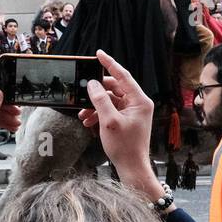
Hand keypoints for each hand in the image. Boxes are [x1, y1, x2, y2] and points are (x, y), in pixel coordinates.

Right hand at [77, 50, 159, 200]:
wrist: (132, 168)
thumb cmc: (125, 147)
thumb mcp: (109, 121)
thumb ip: (100, 100)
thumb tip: (92, 84)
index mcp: (139, 101)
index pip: (123, 76)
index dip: (109, 64)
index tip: (98, 53)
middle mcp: (138, 104)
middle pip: (114, 88)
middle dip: (96, 92)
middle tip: (82, 92)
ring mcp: (132, 112)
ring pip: (109, 100)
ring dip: (94, 106)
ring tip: (82, 115)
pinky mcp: (126, 120)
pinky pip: (110, 110)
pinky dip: (98, 114)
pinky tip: (87, 122)